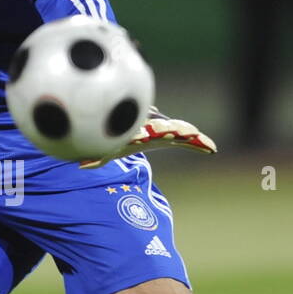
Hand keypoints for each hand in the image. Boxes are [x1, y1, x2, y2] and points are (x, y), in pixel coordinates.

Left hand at [79, 107, 216, 168]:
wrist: (123, 133)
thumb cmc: (113, 143)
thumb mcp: (106, 150)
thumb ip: (97, 158)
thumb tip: (81, 165)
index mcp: (139, 133)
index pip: (149, 130)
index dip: (155, 131)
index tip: (162, 133)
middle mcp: (153, 130)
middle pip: (167, 128)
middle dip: (176, 129)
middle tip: (188, 132)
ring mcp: (164, 133)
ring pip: (180, 132)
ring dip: (190, 135)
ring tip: (203, 141)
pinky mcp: (171, 138)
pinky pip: (187, 140)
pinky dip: (198, 143)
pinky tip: (211, 149)